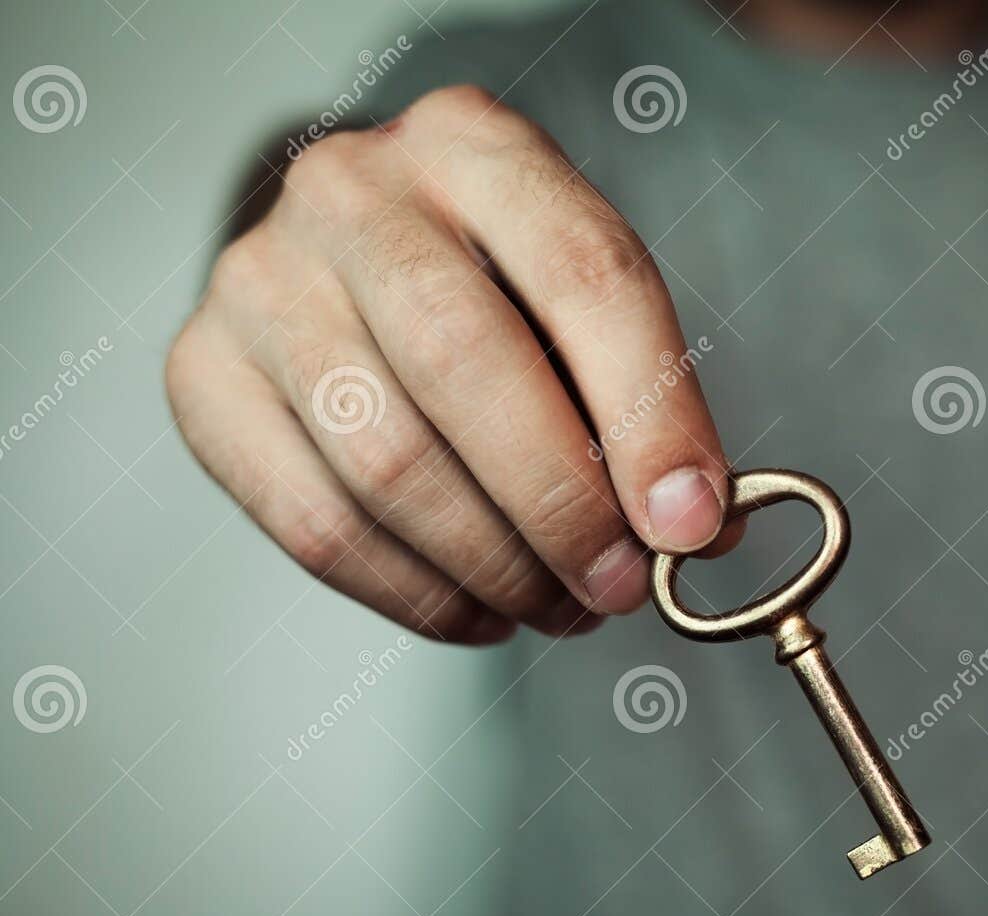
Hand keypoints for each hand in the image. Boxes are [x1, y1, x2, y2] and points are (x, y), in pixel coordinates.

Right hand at [167, 86, 734, 642]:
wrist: (344, 260)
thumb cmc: (490, 286)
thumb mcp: (582, 301)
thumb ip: (646, 396)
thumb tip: (696, 526)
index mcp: (476, 145)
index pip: (583, 273)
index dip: (650, 414)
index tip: (690, 522)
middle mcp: (353, 194)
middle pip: (463, 364)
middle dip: (561, 505)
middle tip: (621, 585)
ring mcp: (260, 281)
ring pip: (387, 464)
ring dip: (496, 568)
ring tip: (560, 604)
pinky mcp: (202, 376)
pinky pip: (317, 526)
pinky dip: (418, 596)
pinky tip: (480, 610)